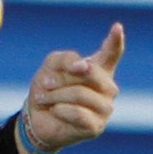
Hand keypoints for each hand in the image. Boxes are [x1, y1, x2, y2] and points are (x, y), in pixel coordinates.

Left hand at [20, 22, 122, 153]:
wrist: (36, 121)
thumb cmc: (47, 90)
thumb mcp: (51, 67)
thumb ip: (66, 59)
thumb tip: (82, 66)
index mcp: (99, 70)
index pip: (111, 53)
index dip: (115, 40)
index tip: (117, 27)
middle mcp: (108, 88)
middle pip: (90, 72)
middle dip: (63, 77)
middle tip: (44, 82)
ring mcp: (105, 108)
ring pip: (81, 94)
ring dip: (55, 95)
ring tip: (43, 98)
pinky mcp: (96, 126)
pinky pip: (78, 113)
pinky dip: (60, 109)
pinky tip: (55, 110)